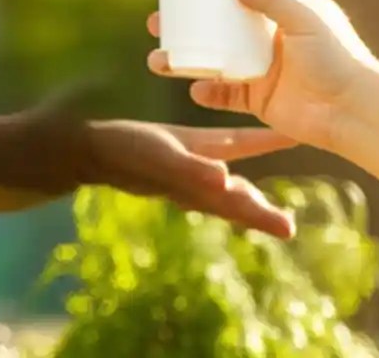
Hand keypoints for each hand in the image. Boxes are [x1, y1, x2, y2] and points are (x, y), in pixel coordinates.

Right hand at [71, 119, 298, 237]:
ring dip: (246, 202)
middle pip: (233, 205)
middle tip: (289, 229)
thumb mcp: (162, 155)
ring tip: (268, 210)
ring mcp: (181, 178)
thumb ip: (192, 168)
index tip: (290, 229)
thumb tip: (226, 179)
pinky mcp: (171, 162)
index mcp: (197, 187)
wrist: (88, 149)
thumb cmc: (126, 150)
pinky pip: (203, 174)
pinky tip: (224, 178)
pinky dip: (221, 178)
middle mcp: (192, 187)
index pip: (238, 202)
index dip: (263, 214)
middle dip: (261, 216)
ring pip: (220, 193)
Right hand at [147, 0, 376, 151]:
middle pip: (217, 27)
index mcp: (283, 12)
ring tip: (159, 60)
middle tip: (155, 22)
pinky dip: (207, 92)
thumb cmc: (338, 58)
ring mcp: (261, 69)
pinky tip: (192, 88)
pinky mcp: (258, 98)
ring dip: (185, 60)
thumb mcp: (304, 18)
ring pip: (213, 60)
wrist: (353, 111)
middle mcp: (268, 38)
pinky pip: (225, 95)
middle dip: (185, 25)